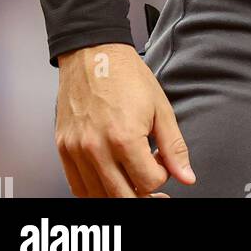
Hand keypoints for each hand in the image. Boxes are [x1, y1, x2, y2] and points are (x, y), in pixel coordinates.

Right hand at [55, 43, 195, 197]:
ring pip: (99, 197)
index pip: (149, 182)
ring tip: (131, 179)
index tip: (161, 160)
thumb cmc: (127, 76)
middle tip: (151, 182)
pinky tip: (109, 179)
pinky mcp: (63, 149)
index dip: (162, 176)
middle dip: (144, 194)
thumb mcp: (160, 108)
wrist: (92, 53)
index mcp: (124, 138)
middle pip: (124, 197)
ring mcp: (76, 151)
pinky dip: (95, 191)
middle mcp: (97, 149)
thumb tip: (187, 177)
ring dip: (120, 194)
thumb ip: (174, 147)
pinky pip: (78, 187)